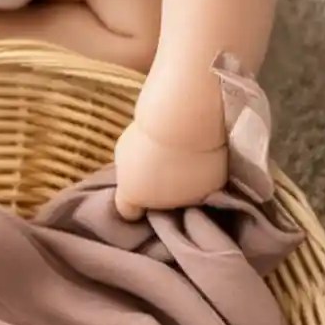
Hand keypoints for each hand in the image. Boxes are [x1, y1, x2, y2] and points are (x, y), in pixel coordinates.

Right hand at [113, 120, 227, 219]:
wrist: (184, 113)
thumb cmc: (193, 163)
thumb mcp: (202, 193)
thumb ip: (189, 200)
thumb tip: (191, 197)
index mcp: (132, 193)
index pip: (127, 212)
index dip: (143, 212)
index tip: (162, 209)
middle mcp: (122, 168)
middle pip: (134, 180)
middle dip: (154, 182)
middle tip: (182, 177)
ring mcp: (127, 139)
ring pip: (141, 156)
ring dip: (158, 156)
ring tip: (187, 150)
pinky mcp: (139, 116)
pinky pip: (150, 135)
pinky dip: (163, 136)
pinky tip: (186, 130)